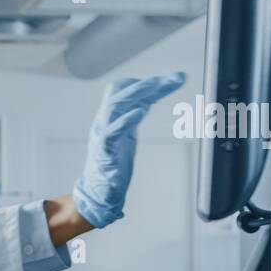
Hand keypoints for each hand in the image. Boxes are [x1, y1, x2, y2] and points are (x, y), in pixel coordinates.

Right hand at [73, 71, 186, 228]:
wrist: (98, 192)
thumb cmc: (114, 161)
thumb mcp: (128, 132)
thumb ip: (138, 113)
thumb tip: (154, 93)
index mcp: (110, 117)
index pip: (123, 90)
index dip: (146, 82)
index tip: (172, 79)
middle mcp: (103, 122)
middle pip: (119, 93)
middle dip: (145, 84)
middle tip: (170, 79)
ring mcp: (102, 137)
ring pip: (113, 107)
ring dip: (135, 94)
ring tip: (155, 86)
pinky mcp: (103, 154)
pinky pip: (111, 133)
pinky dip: (125, 120)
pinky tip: (140, 112)